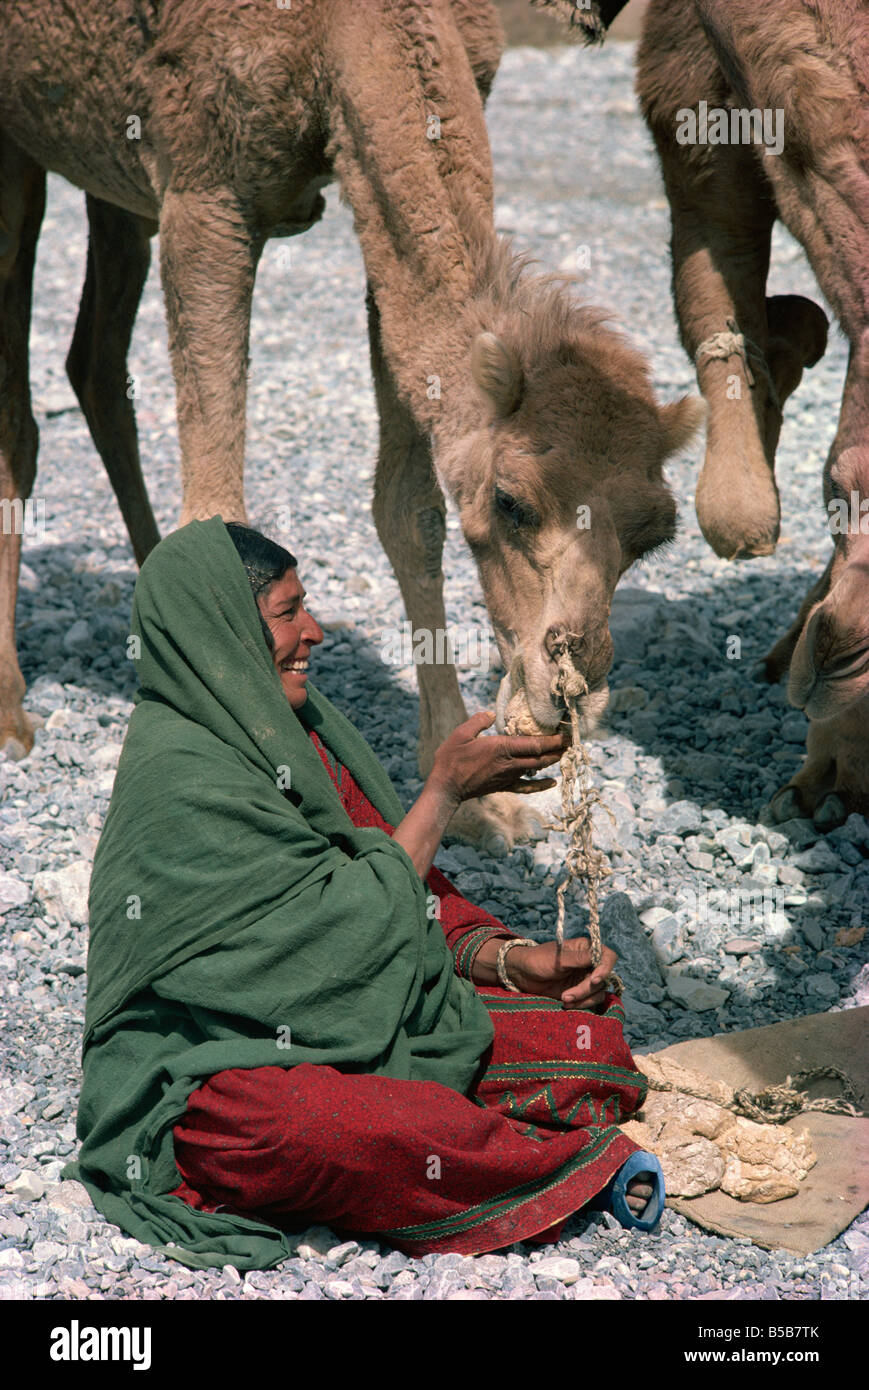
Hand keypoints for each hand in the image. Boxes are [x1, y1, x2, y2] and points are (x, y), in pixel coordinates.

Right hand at [430, 710, 568, 806]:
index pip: (535, 744)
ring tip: (563, 753)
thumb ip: (479, 721)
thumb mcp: (461, 734)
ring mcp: (508, 776)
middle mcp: (510, 763)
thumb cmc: (451, 759)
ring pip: (536, 769)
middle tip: (571, 742)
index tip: (565, 734)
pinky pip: (527, 786)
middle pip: (541, 757)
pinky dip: (541, 785)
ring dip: (552, 761)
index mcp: (502, 748)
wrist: (446, 787)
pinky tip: (552, 782)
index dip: (553, 740)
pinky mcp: (504, 786)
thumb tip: (492, 714)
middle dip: (558, 749)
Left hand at [505, 937, 617, 1009]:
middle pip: (602, 979)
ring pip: (598, 992)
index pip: (608, 956)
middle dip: (586, 989)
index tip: (594, 980)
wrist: (522, 975)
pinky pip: (590, 1001)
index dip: (605, 969)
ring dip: (583, 999)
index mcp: (586, 949)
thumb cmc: (538, 960)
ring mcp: (585, 979)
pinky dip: (581, 1004)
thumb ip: (579, 959)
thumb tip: (599, 956)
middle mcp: (589, 964)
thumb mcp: (558, 959)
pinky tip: (565, 1003)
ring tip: (564, 999)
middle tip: (567, 995)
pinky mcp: (580, 993)